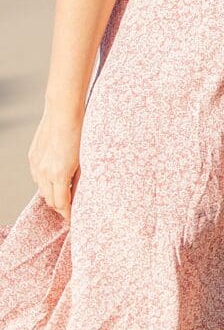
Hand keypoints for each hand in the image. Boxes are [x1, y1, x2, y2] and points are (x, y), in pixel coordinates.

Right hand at [28, 103, 82, 221]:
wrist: (64, 111)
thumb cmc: (81, 132)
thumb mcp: (85, 159)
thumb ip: (79, 179)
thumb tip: (80, 193)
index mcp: (60, 175)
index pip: (62, 204)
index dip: (68, 214)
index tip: (74, 218)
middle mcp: (45, 172)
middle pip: (50, 200)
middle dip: (61, 206)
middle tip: (71, 207)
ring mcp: (36, 165)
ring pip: (42, 189)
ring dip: (52, 193)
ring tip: (64, 192)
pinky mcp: (32, 157)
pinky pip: (37, 177)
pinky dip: (46, 181)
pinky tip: (55, 177)